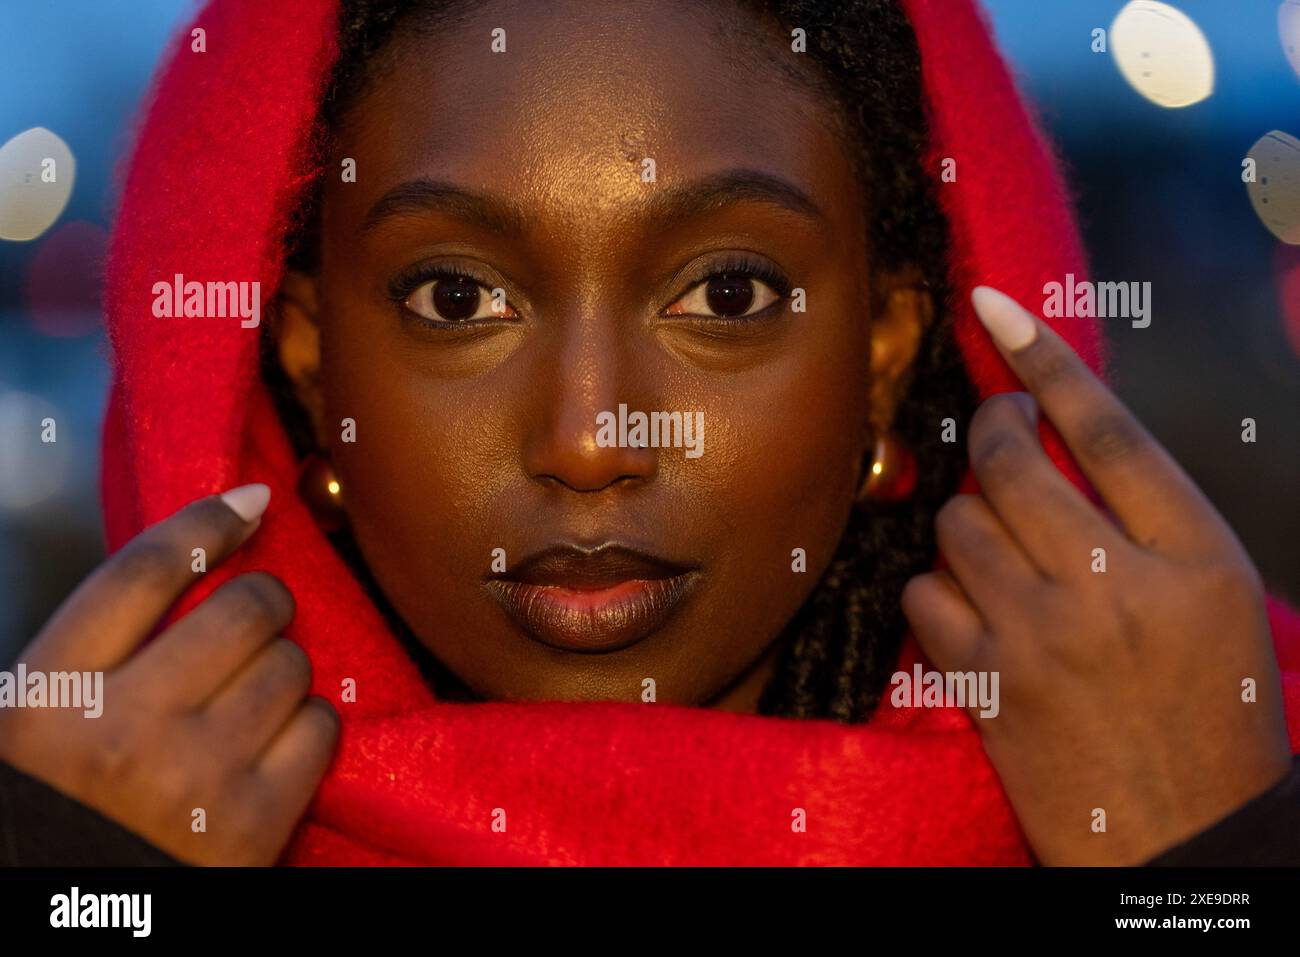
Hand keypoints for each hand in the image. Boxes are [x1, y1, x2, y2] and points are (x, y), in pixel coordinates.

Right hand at [0, 485, 338, 864]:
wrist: (70, 922)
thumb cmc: (51, 817)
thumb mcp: (33, 724)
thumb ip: (93, 653)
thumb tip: (189, 564)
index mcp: (50, 698)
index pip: (143, 573)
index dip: (207, 523)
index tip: (251, 502)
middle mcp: (127, 730)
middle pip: (243, 609)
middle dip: (264, 602)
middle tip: (257, 618)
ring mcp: (198, 778)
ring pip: (292, 665)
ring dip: (283, 669)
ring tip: (250, 700)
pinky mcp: (256, 827)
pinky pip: (322, 730)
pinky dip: (309, 726)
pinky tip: (276, 745)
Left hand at [901, 285, 1292, 865]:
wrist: (1186, 839)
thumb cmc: (1216, 715)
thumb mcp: (1218, 601)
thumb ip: (1150, 518)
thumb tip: (1057, 441)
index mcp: (1194, 556)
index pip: (1106, 429)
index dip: (1045, 358)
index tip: (998, 306)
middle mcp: (1115, 587)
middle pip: (1010, 462)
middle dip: (987, 433)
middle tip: (994, 435)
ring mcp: (1042, 637)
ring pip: (955, 524)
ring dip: (965, 520)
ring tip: (999, 546)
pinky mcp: (988, 685)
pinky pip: (923, 595)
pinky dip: (937, 590)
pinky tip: (970, 607)